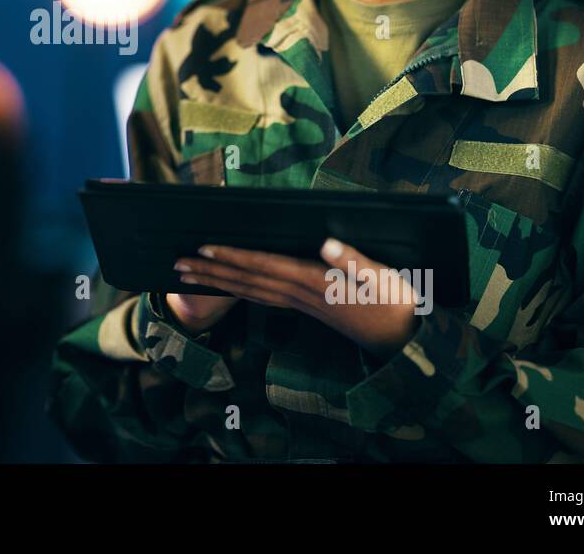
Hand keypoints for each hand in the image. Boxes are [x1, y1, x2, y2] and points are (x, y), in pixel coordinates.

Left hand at [173, 238, 423, 358]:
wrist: (406, 339)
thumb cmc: (398, 302)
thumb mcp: (384, 278)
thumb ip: (355, 261)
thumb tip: (326, 243)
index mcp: (314, 281)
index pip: (264, 266)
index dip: (233, 256)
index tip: (204, 248)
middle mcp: (301, 295)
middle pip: (248, 281)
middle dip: (212, 271)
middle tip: (177, 264)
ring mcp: (302, 304)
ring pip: (251, 291)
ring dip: (219, 282)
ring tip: (190, 274)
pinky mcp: (307, 308)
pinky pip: (264, 298)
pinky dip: (241, 290)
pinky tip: (229, 287)